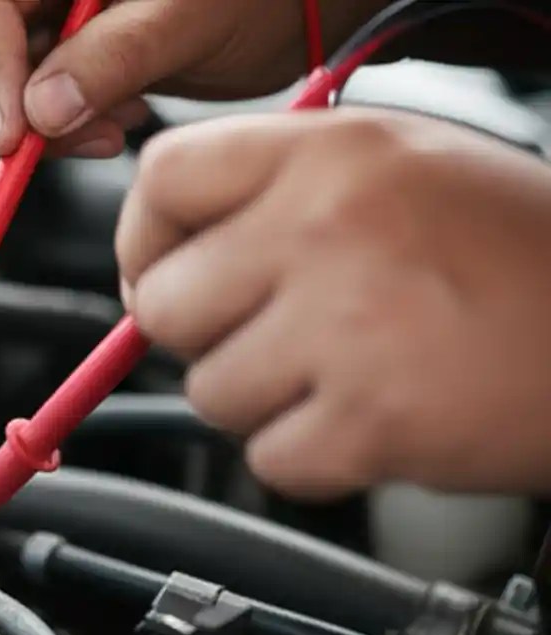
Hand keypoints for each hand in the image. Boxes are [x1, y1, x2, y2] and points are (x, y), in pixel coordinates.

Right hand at [0, 0, 386, 156]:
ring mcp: (57, 10)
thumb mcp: (190, 19)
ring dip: (45, 118)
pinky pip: (36, 92)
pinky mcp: (70, 48)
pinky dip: (66, 120)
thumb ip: (113, 58)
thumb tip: (41, 109)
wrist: (297, 12)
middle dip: (16, 99)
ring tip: (113, 126)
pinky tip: (117, 115)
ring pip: (4, 73)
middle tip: (78, 136)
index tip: (12, 131)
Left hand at [117, 108, 550, 497]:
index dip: (144, 239)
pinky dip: (309, 456)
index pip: (162, 180)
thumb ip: (274, 194)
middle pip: (163, 304)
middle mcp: (327, 227)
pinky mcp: (372, 420)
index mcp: (329, 153)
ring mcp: (346, 326)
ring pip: (209, 391)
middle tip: (269, 335)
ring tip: (341, 372)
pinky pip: (268, 458)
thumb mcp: (395, 171)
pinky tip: (367, 418)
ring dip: (261, 399)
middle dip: (202, 335)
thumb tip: (160, 256)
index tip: (161, 273)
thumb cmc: (514, 253)